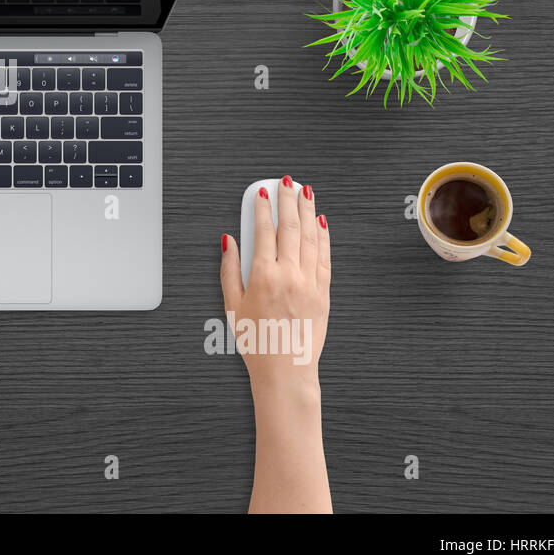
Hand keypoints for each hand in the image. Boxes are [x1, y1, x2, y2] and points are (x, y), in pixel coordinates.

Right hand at [219, 176, 330, 392]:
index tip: (261, 194)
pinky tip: (321, 223)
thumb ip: (229, 269)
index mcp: (263, 277)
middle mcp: (289, 275)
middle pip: (290, 227)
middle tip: (286, 183)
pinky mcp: (324, 293)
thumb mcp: (232, 305)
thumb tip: (229, 242)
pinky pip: (324, 257)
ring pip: (310, 237)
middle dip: (288, 200)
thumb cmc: (257, 343)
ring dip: (308, 211)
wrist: (286, 371)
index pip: (264, 231)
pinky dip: (323, 237)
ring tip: (306, 193)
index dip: (262, 208)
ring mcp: (310, 283)